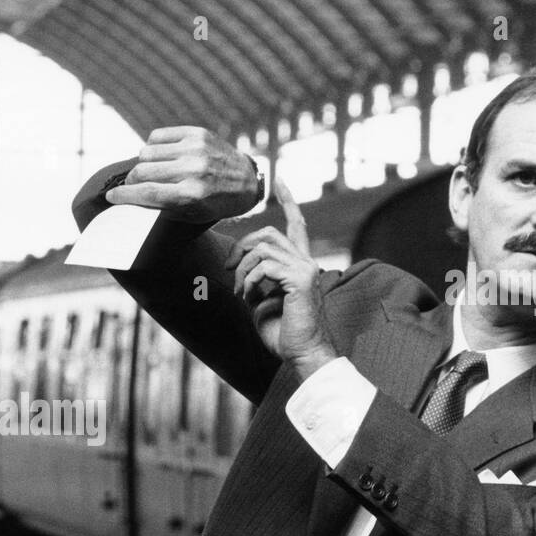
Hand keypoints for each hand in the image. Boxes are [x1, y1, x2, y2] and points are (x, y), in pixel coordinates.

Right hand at [104, 126, 259, 222]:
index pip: (146, 193)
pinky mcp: (197, 133)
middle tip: (132, 186)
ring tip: (150, 171)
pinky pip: (158, 136)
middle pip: (141, 171)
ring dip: (142, 163)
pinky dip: (153, 147)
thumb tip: (130, 199)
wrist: (247, 180)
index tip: (112, 196)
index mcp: (191, 196)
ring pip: (146, 152)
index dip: (124, 196)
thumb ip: (161, 206)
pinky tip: (161, 156)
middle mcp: (192, 170)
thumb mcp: (190, 214)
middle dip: (131, 181)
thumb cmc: (215, 203)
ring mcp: (195, 149)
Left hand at [227, 180, 337, 378]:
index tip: (278, 181)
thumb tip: (238, 271)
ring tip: (239, 293)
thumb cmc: (284, 335)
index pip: (296, 224)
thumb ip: (255, 282)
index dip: (288, 201)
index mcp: (300, 265)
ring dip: (242, 270)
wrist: (304, 354)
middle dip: (241, 246)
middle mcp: (306, 262)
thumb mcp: (261, 303)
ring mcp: (305, 268)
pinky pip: (264, 266)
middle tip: (229, 268)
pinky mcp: (300, 279)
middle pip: (268, 232)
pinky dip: (248, 281)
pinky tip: (248, 298)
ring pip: (262, 248)